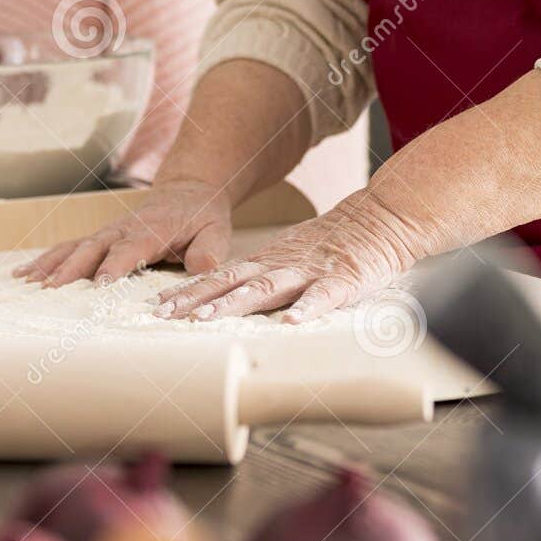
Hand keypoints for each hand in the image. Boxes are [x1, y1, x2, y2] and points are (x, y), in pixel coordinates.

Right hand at [14, 179, 234, 287]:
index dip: (115, 265)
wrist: (189, 193)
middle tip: (50, 291)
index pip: (130, 249)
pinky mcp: (99, 238)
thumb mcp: (216, 231)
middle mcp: (123, 230)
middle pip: (93, 249)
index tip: (101, 284)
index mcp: (152, 230)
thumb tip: (202, 266)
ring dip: (50, 266)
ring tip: (26, 284)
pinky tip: (22, 275)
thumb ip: (209, 250)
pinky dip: (45, 260)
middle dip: (72, 270)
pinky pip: (69, 248)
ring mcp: (107, 233)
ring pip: (74, 248)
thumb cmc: (202, 217)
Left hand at [153, 190, 421, 323]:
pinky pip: (324, 296)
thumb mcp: (293, 257)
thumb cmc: (337, 244)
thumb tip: (229, 300)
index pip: (222, 278)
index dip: (190, 292)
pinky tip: (292, 322)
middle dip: (198, 299)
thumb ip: (266, 278)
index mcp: (270, 262)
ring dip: (236, 303)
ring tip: (209, 317)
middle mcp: (283, 266)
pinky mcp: (343, 281)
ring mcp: (312, 272)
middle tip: (166, 314)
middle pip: (234, 283)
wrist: (381, 218)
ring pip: (269, 288)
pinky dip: (307, 309)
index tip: (159, 307)